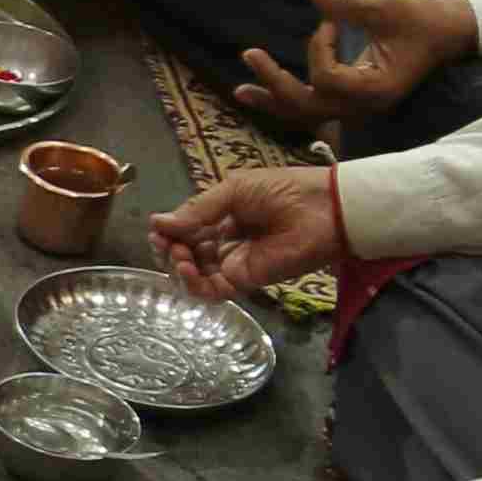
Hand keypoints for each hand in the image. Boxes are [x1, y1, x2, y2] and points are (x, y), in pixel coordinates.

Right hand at [152, 162, 341, 296]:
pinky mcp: (245, 281)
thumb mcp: (234, 190)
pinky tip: (189, 269)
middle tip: (166, 245)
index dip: (169, 232)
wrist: (324, 211)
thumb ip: (198, 210)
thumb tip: (157, 223)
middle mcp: (225, 241)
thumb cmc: (283, 191)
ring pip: (195, 274)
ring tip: (180, 257)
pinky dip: (194, 284)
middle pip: (186, 253)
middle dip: (170, 250)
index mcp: (223, 216)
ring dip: (179, 267)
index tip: (157, 232)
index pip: (187, 229)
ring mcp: (234, 263)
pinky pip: (212, 290)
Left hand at [235, 0, 471, 131]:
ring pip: (308, 114)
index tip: (331, 22)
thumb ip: (344, 1)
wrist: (449, 34)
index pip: (328, 79)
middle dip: (276, 83)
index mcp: (377, 89)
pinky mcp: (353, 101)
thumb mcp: (385, 7)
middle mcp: (365, 106)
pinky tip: (264, 92)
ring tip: (240, 92)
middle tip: (249, 55)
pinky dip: (289, 99)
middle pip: (308, 106)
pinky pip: (315, 106)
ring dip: (274, 101)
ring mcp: (358, 108)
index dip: (319, 47)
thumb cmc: (422, 19)